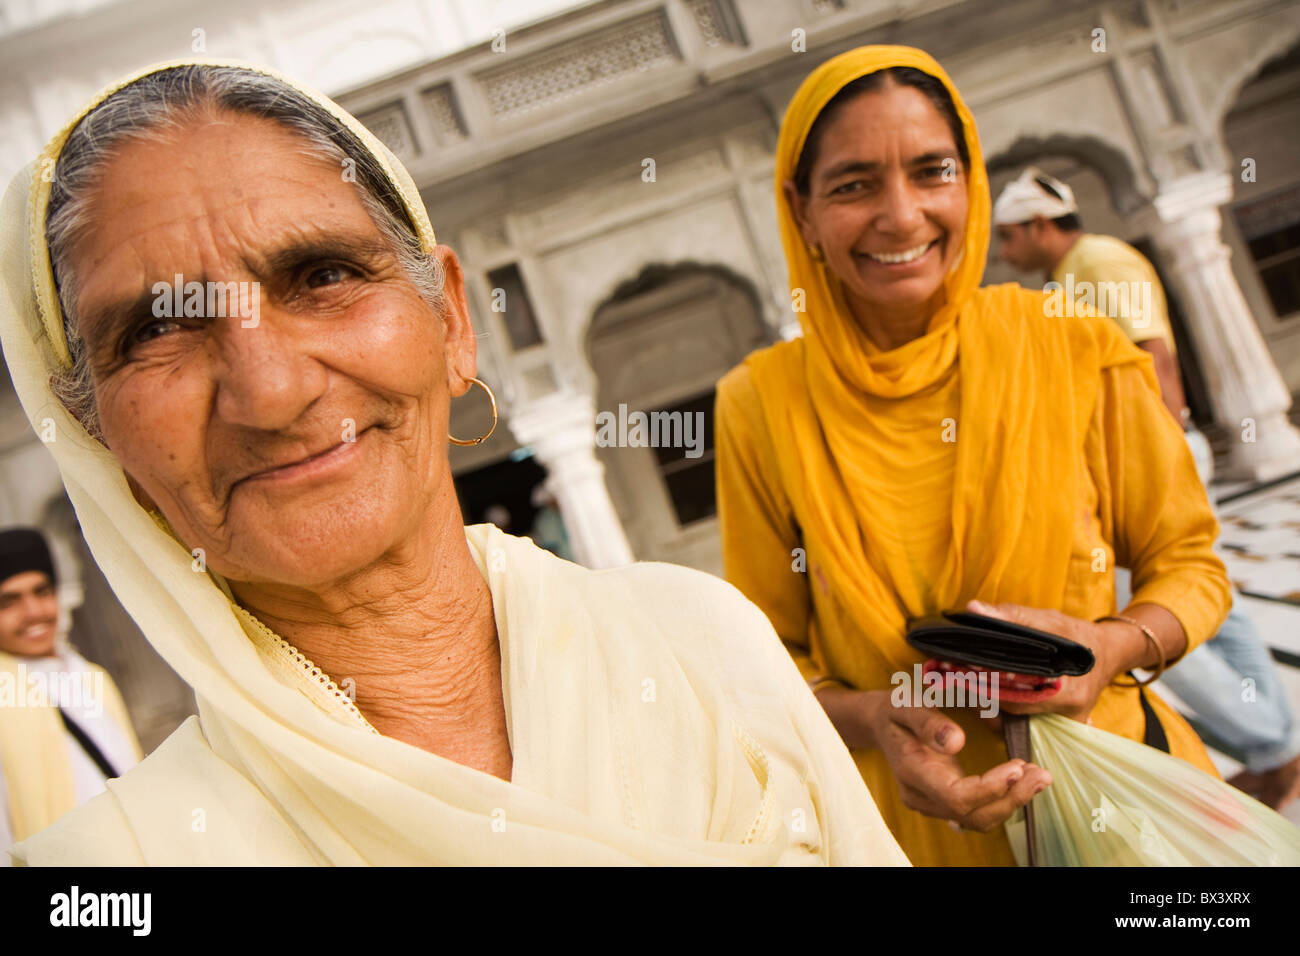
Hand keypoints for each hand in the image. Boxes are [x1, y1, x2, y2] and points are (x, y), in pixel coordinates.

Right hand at [860, 688, 1051, 832]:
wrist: (881, 722)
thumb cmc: (895, 710)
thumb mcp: (906, 703)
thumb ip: (928, 721)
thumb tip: (956, 741)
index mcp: (911, 771)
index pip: (956, 796)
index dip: (989, 788)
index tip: (1017, 767)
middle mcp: (920, 796)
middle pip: (972, 815)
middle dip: (1011, 798)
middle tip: (1041, 774)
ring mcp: (931, 803)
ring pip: (978, 819)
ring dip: (1012, 802)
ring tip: (1038, 777)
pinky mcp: (943, 803)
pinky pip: (976, 812)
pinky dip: (1003, 800)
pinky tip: (1022, 781)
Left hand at [966, 599, 1135, 722]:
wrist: (1109, 651)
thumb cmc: (1076, 634)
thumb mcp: (1047, 620)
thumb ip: (1011, 615)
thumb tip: (974, 609)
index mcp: (1067, 691)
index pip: (1016, 699)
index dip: (987, 689)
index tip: (965, 676)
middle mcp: (1068, 712)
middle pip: (1016, 712)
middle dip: (988, 697)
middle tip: (963, 679)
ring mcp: (1068, 721)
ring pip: (1021, 719)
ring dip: (998, 705)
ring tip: (975, 685)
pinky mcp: (1064, 723)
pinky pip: (1031, 722)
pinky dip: (1012, 709)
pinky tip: (996, 694)